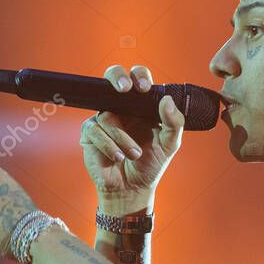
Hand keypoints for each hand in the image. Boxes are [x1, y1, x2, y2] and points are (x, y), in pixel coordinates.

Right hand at [80, 64, 184, 208]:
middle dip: (117, 77)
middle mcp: (121, 107)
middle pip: (113, 76)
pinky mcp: (90, 133)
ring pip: (108, 115)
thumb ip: (173, 123)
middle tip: (124, 89)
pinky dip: (109, 145)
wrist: (132, 188)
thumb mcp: (168, 145)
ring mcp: (104, 118)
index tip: (144, 88)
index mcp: (141, 105)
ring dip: (122, 138)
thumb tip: (166, 100)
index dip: (139, 76)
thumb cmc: (150, 164)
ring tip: (133, 155)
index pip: (139, 78)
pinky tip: (117, 157)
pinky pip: (96, 130)